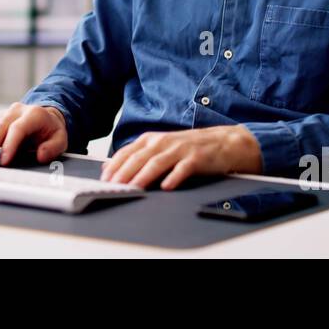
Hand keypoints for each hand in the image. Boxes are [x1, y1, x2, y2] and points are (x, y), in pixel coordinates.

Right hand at [0, 103, 68, 166]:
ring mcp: (3, 114)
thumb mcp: (61, 139)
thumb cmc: (52, 131)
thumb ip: (52, 147)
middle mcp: (15, 111)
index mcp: (33, 114)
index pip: (18, 129)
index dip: (10, 145)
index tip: (4, 162)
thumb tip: (40, 155)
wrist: (45, 117)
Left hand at [100, 126, 261, 189]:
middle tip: (113, 186)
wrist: (225, 142)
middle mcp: (164, 142)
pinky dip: (174, 177)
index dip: (114, 166)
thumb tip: (111, 167)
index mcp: (152, 140)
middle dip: (124, 172)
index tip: (104, 180)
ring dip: (144, 175)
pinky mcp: (197, 158)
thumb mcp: (162, 148)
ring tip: (133, 188)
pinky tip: (166, 186)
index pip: (128, 152)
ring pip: (158, 162)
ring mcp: (180, 149)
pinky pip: (183, 168)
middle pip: (139, 158)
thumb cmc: (190, 148)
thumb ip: (139, 156)